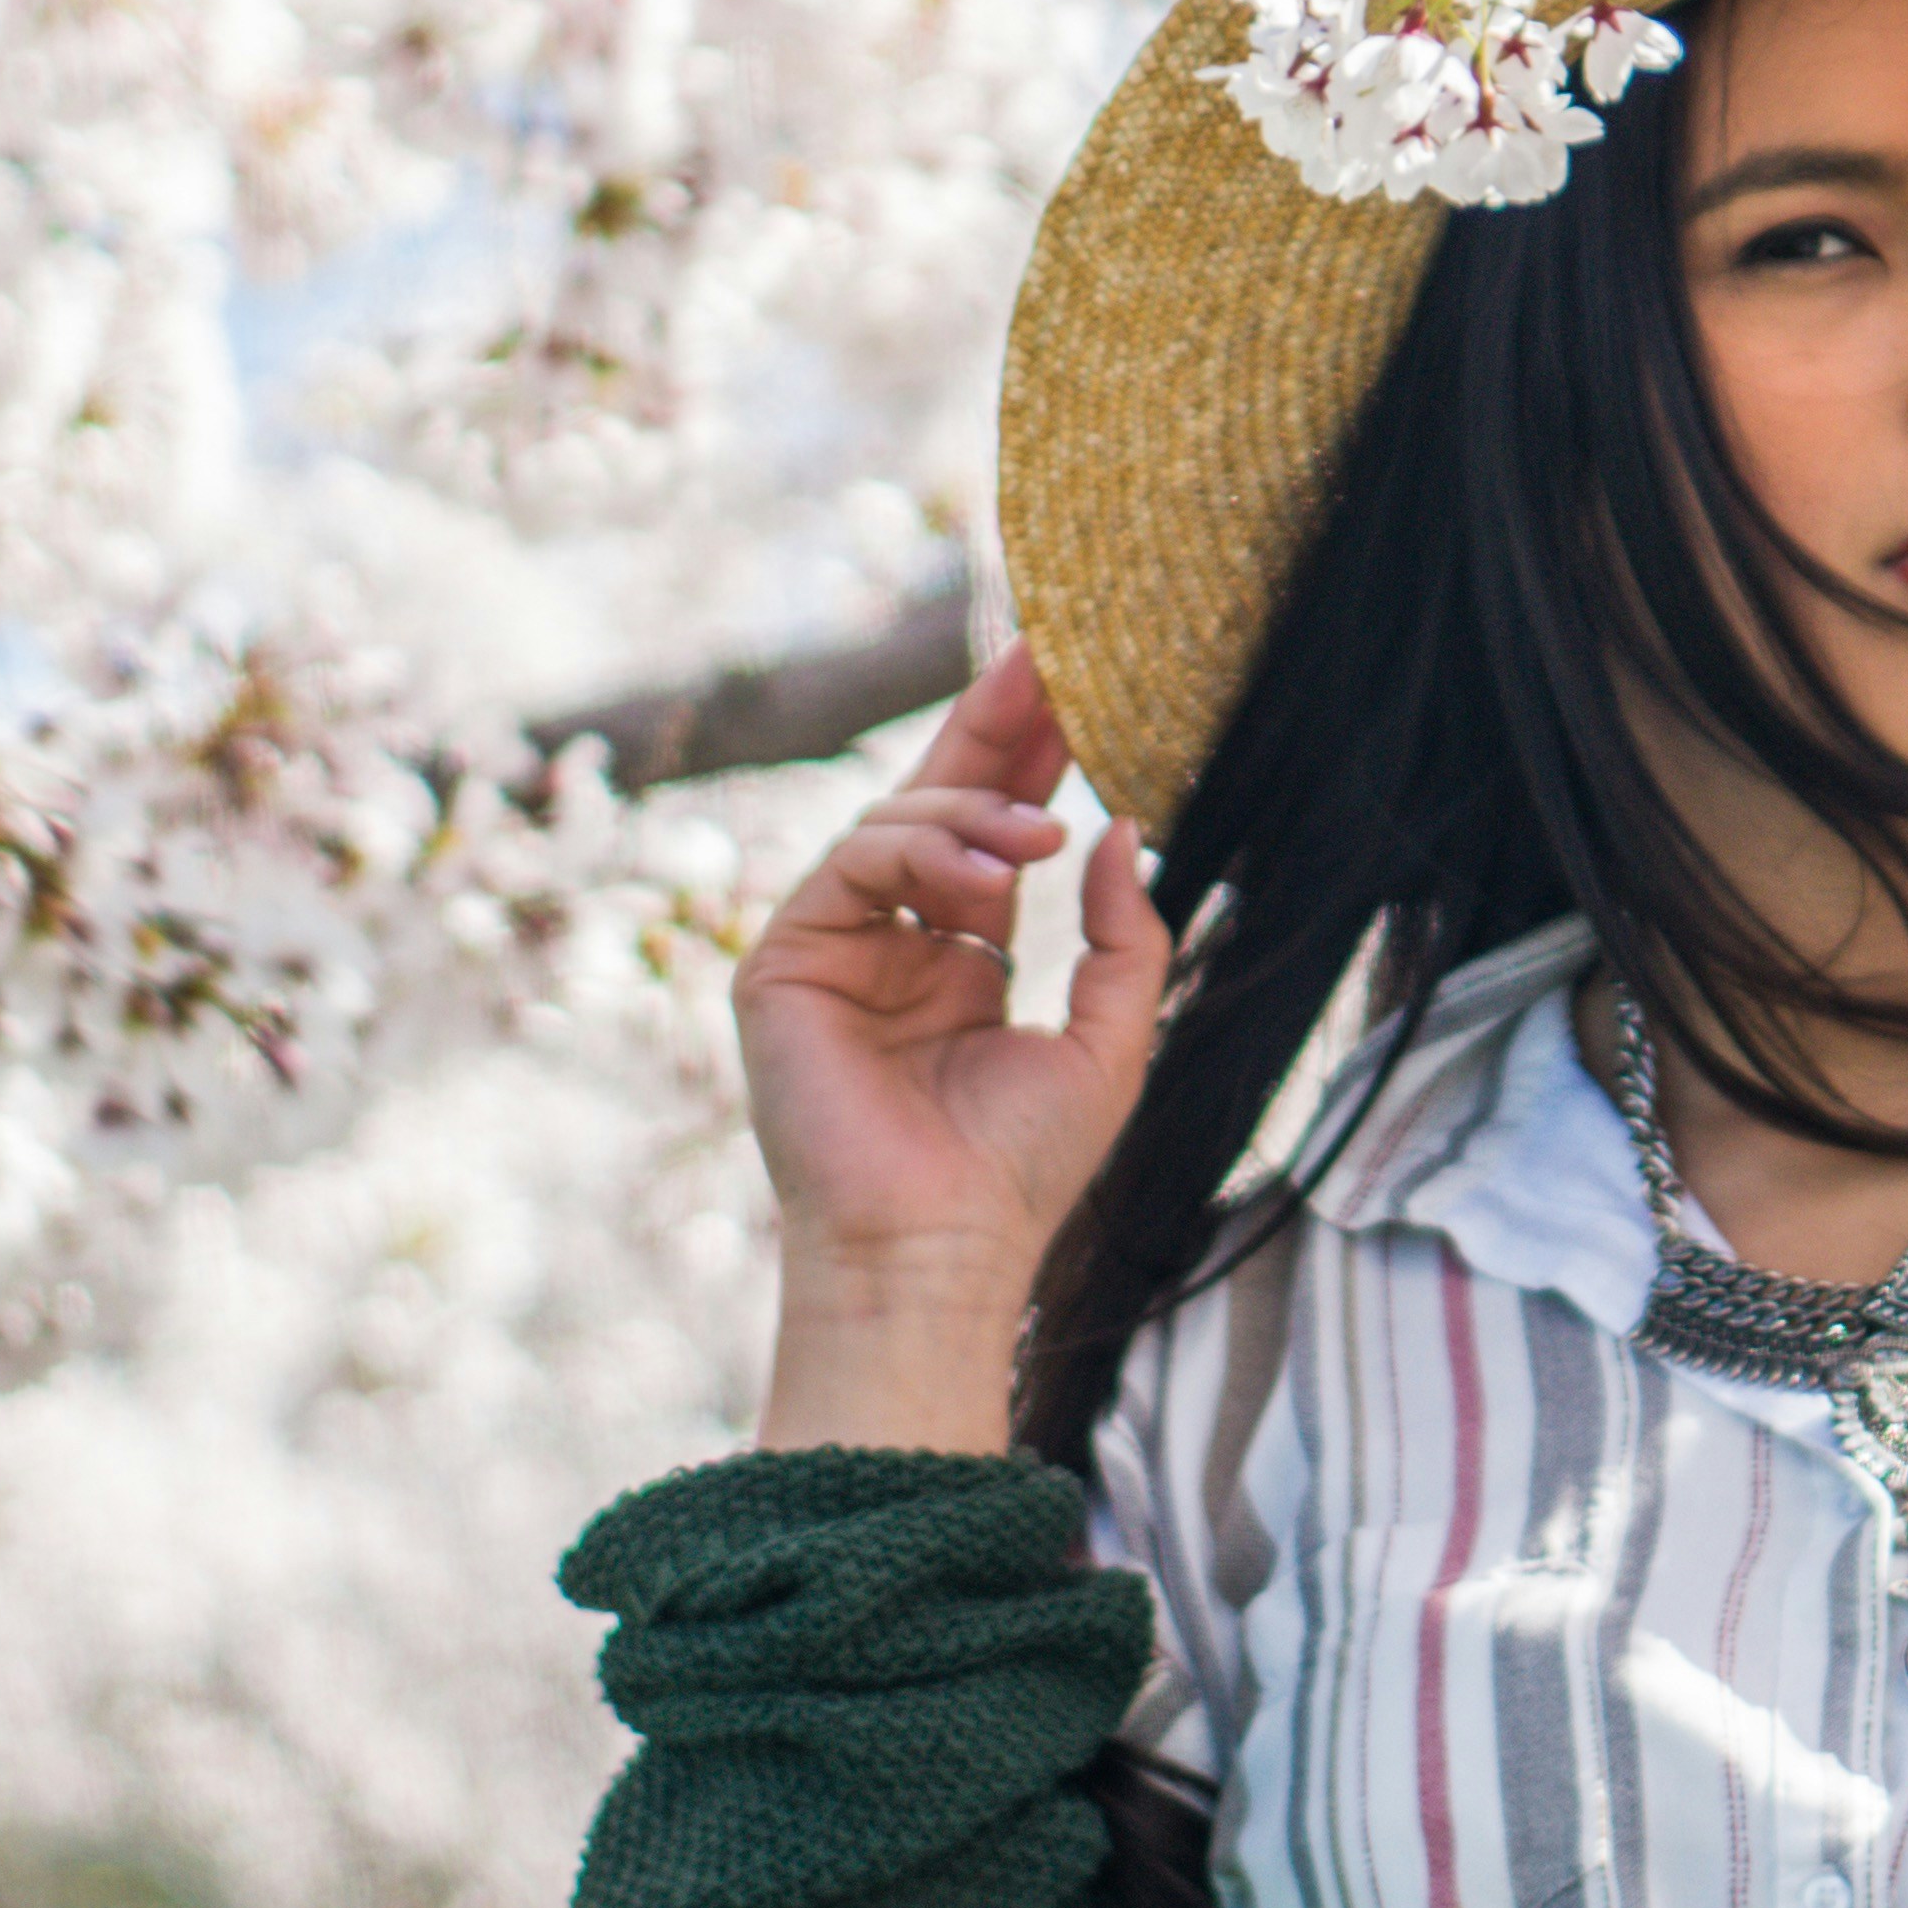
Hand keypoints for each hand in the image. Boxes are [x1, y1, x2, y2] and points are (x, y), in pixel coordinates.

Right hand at [734, 640, 1169, 1451]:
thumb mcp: (1110, 1037)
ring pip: (896, 827)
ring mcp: (833, 950)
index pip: (994, 833)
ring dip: (978, 817)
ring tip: (1042, 839)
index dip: (1031, 757)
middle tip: (1050, 657)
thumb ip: (1122, 932)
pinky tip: (995, 874)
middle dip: (995, 728)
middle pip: (938, 804)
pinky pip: (852, 864)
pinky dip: (925, 853)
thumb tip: (1122, 826)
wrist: (941, 1249)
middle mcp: (892, 944)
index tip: (1079, 682)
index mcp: (958, 959)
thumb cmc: (1020, 1169)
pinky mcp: (785, 966)